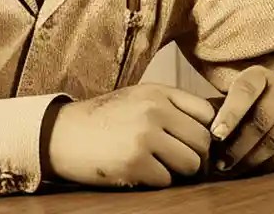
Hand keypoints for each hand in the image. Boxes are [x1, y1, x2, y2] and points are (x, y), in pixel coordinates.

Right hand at [45, 83, 215, 188]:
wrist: (63, 134)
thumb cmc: (103, 119)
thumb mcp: (137, 98)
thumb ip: (171, 106)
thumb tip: (210, 129)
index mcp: (158, 92)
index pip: (206, 113)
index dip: (204, 132)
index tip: (194, 143)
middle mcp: (154, 111)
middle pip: (203, 141)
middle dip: (195, 156)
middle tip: (180, 162)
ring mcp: (145, 137)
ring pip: (190, 164)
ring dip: (178, 171)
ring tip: (159, 166)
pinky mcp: (135, 163)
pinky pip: (166, 181)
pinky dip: (155, 181)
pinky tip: (138, 172)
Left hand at [208, 65, 273, 176]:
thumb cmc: (258, 102)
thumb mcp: (241, 96)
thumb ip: (221, 108)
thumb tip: (195, 130)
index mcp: (261, 76)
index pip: (245, 90)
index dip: (230, 113)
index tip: (215, 135)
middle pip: (261, 120)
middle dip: (237, 145)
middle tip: (220, 162)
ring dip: (251, 159)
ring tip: (234, 169)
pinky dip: (270, 166)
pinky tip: (255, 170)